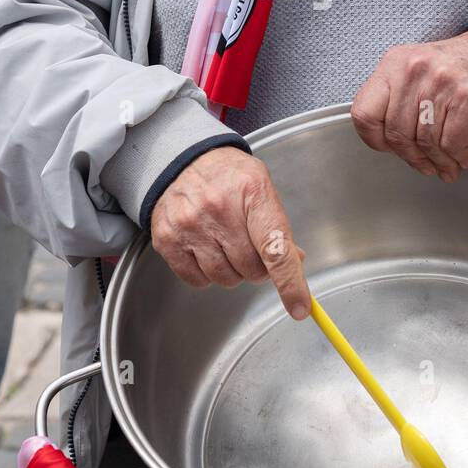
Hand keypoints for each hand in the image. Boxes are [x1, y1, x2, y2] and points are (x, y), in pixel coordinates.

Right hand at [149, 147, 310, 317]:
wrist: (182, 160)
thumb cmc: (227, 175)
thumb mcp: (261, 187)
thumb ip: (277, 225)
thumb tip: (295, 262)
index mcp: (251, 191)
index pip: (275, 249)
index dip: (290, 283)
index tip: (300, 307)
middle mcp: (219, 208)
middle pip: (252, 269)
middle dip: (257, 267)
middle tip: (250, 246)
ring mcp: (190, 225)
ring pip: (226, 278)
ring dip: (232, 271)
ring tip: (225, 243)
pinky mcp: (168, 240)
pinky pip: (198, 280)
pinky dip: (207, 273)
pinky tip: (206, 248)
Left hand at [351, 31, 467, 182]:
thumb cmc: (456, 68)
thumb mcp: (415, 71)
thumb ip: (396, 99)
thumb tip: (387, 143)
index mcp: (394, 64)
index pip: (365, 113)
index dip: (375, 140)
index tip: (390, 149)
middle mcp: (413, 69)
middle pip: (398, 133)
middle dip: (413, 158)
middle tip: (425, 166)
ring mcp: (441, 82)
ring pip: (426, 142)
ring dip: (439, 161)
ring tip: (447, 166)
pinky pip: (453, 142)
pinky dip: (459, 156)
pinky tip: (465, 156)